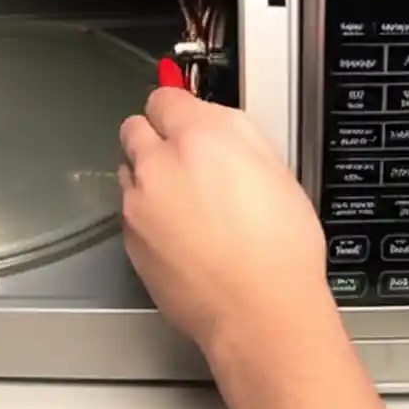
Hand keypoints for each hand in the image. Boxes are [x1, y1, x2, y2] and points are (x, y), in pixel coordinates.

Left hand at [118, 88, 330, 347]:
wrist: (258, 312)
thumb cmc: (279, 250)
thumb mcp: (275, 168)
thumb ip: (232, 133)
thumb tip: (210, 118)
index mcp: (200, 137)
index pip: (164, 96)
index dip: (177, 107)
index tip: (183, 114)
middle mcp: (159, 164)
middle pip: (135, 128)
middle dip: (155, 137)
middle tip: (185, 158)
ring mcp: (139, 203)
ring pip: (130, 170)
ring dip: (149, 176)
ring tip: (188, 203)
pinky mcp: (130, 238)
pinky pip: (130, 210)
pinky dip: (148, 213)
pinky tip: (182, 233)